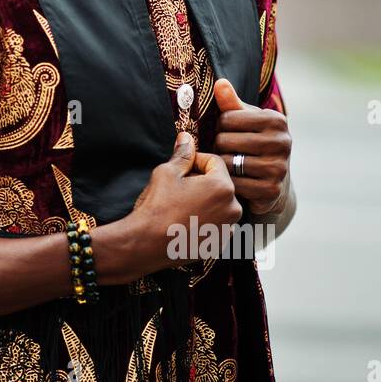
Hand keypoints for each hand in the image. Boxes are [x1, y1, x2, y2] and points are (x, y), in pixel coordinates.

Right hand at [126, 131, 241, 274]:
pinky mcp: (219, 244)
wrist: (147, 244)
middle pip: (219, 184)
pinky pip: (216, 224)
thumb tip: (186, 137)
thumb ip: (182, 155)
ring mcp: (227, 229)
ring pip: (218, 205)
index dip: (195, 161)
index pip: (214, 161)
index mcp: (223, 187)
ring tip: (180, 207)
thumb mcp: (167, 173)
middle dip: (201, 182)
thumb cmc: (157, 207)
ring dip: (204, 201)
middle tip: (178, 189)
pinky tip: (184, 223)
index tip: (180, 170)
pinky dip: (204, 221)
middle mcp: (233, 208)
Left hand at [211, 78, 290, 215]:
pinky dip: (228, 183)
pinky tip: (232, 180)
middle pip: (225, 141)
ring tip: (226, 163)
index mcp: (276, 120)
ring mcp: (279, 167)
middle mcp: (282, 142)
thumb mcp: (245, 120)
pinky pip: (234, 184)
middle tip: (224, 151)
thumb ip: (231, 103)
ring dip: (221, 165)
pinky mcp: (271, 190)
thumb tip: (219, 83)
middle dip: (218, 146)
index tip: (227, 132)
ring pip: (227, 163)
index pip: (227, 118)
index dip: (220, 127)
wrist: (274, 179)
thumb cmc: (254, 142)